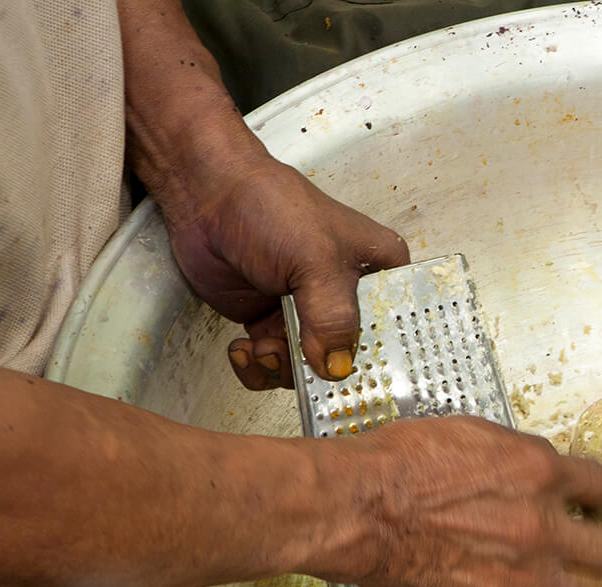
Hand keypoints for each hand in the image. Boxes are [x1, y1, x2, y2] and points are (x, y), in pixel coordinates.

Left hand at [161, 151, 409, 389]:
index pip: (394, 329)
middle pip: (350, 358)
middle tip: (292, 356)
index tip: (352, 374)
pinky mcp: (272, 322)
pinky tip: (243, 348)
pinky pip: (274, 365)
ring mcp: (309, 313)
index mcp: (378, 274)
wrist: (207, 196)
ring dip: (281, 368)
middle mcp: (348, 298)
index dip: (378, 359)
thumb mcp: (316, 261)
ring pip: (309, 368)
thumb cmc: (271, 208)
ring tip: (261, 347)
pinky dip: (257, 368)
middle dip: (318, 368)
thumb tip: (336, 369)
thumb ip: (332, 318)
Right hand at [325, 415, 601, 586]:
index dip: (595, 496)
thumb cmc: (399, 464)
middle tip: (578, 546)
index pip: (601, 486)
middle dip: (593, 546)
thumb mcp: (472, 433)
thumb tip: (531, 467)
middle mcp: (543, 525)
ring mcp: (524, 573)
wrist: (359, 507)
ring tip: (568, 586)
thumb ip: (516, 455)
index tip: (588, 502)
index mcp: (540, 472)